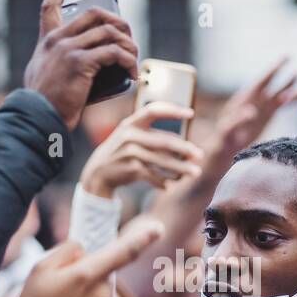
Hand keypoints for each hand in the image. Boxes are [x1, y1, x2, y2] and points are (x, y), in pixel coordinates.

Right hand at [23, 0, 139, 130]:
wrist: (37, 118)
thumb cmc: (46, 105)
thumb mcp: (45, 76)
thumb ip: (59, 63)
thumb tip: (90, 64)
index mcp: (47, 41)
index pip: (50, 5)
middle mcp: (56, 40)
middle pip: (94, 14)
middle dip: (118, 22)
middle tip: (129, 39)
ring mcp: (68, 49)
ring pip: (109, 32)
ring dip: (128, 45)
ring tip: (134, 60)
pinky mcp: (80, 62)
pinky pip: (114, 53)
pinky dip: (128, 61)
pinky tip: (132, 73)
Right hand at [80, 103, 203, 197]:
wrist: (97, 173)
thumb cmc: (121, 153)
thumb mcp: (130, 137)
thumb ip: (151, 137)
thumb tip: (184, 146)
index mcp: (131, 123)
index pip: (153, 110)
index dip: (172, 110)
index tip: (191, 113)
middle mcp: (129, 135)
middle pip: (164, 141)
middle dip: (184, 149)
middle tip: (199, 155)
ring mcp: (129, 152)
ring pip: (162, 161)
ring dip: (180, 169)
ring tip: (194, 173)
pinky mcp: (130, 169)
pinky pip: (153, 175)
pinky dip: (162, 182)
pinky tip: (168, 186)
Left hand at [212, 58, 296, 157]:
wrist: (227, 146)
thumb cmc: (224, 136)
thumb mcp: (227, 128)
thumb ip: (238, 120)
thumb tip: (252, 112)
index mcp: (245, 97)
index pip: (262, 80)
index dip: (273, 69)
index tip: (284, 58)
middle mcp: (256, 99)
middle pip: (271, 83)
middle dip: (281, 72)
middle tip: (292, 60)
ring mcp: (262, 107)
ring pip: (278, 94)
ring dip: (289, 87)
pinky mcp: (267, 116)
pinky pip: (281, 105)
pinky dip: (289, 101)